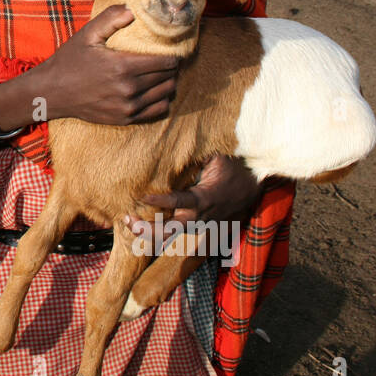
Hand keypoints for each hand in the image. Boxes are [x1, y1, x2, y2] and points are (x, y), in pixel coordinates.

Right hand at [41, 5, 180, 122]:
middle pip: (168, 78)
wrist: (52, 92)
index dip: (173, 56)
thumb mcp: (87, 35)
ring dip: (168, 84)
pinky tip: (154, 92)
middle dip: (171, 69)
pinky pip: (157, 110)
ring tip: (162, 76)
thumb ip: (110, 18)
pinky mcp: (125, 118)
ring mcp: (128, 106)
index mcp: (123, 66)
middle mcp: (128, 89)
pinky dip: (161, 101)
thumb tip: (131, 9)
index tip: (171, 52)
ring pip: (165, 94)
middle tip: (167, 62)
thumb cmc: (70, 61)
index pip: (166, 62)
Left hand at [128, 155, 262, 236]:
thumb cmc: (231, 170)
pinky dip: (154, 229)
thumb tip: (179, 140)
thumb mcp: (218, 157)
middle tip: (127, 218)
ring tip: (127, 221)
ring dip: (147, 232)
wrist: (249, 191)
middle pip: (169, 231)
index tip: (143, 196)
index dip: (162, 201)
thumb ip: (199, 153)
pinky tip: (137, 220)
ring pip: (168, 236)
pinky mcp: (191, 226)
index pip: (180, 202)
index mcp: (203, 199)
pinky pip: (171, 231)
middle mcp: (197, 217)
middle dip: (147, 229)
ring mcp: (195, 224)